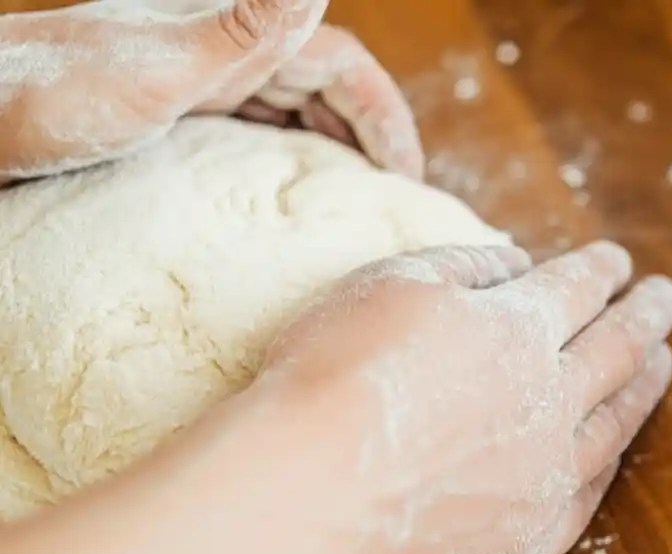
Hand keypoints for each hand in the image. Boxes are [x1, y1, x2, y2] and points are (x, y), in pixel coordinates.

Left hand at [0, 0, 421, 181]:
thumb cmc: (54, 99)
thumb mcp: (161, 73)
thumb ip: (245, 29)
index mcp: (229, 29)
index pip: (340, 63)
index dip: (384, 114)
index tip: (409, 175)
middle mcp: (220, 47)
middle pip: (323, 84)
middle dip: (368, 133)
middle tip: (396, 197)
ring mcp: (197, 78)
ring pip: (291, 106)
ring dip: (332, 145)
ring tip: (358, 199)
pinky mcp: (175, 111)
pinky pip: (255, 129)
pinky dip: (288, 155)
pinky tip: (289, 192)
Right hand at [257, 241, 671, 553]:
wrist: (309, 493)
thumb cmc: (337, 376)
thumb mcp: (392, 281)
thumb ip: (464, 265)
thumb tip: (516, 262)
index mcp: (519, 329)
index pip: (577, 289)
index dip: (600, 271)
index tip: (617, 262)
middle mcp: (551, 399)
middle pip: (617, 348)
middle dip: (646, 315)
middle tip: (666, 298)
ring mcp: (548, 474)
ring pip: (617, 421)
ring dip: (644, 385)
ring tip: (662, 364)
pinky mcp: (529, 537)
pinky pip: (587, 493)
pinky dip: (607, 462)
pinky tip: (613, 451)